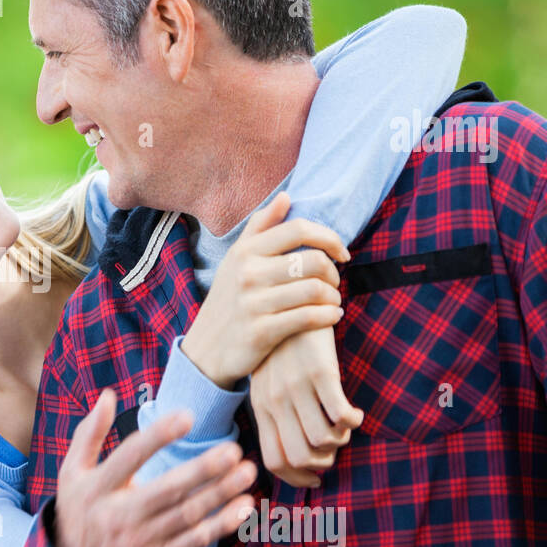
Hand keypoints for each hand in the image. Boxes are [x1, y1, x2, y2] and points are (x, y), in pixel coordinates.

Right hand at [52, 388, 257, 546]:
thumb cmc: (79, 513)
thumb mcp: (71, 474)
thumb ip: (89, 434)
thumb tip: (107, 395)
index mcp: (97, 487)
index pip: (130, 457)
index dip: (159, 436)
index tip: (188, 416)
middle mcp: (120, 514)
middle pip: (167, 490)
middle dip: (203, 470)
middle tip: (232, 450)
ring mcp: (141, 540)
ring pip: (187, 515)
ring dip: (220, 494)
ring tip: (247, 473)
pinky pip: (194, 542)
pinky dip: (220, 526)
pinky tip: (243, 508)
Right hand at [179, 191, 349, 388]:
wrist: (204, 350)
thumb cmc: (228, 300)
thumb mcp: (235, 260)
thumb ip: (260, 226)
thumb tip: (286, 196)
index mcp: (244, 251)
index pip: (298, 230)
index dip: (329, 237)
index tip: (341, 252)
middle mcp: (247, 273)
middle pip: (312, 260)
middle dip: (333, 272)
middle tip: (333, 282)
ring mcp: (253, 303)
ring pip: (314, 290)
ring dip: (334, 296)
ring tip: (333, 301)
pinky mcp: (261, 332)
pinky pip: (308, 317)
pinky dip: (329, 316)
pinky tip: (331, 316)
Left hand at [250, 325, 363, 487]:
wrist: (292, 302)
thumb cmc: (286, 348)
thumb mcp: (271, 382)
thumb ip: (278, 412)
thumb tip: (297, 453)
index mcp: (261, 406)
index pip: (274, 460)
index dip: (298, 478)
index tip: (316, 477)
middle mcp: (275, 400)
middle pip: (299, 457)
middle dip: (323, 462)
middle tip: (336, 447)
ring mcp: (296, 387)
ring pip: (322, 440)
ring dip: (341, 441)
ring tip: (346, 426)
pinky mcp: (320, 372)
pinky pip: (340, 414)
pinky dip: (353, 422)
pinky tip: (356, 412)